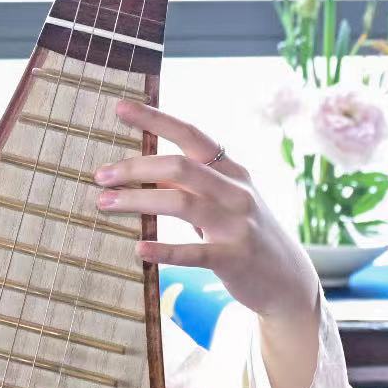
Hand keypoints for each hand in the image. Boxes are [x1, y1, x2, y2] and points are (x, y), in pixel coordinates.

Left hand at [97, 101, 320, 323]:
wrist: (288, 280)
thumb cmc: (245, 234)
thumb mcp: (224, 201)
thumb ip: (190, 184)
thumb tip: (144, 169)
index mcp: (232, 170)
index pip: (190, 135)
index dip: (155, 118)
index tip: (120, 107)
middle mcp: (237, 191)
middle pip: (180, 167)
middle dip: (135, 167)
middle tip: (100, 176)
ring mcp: (237, 224)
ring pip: (181, 203)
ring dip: (138, 201)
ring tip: (104, 204)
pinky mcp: (235, 258)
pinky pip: (194, 252)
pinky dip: (164, 249)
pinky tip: (139, 249)